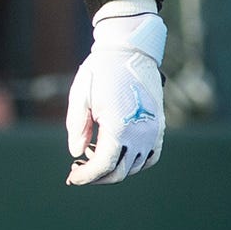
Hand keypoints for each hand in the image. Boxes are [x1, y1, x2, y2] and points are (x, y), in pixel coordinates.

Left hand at [65, 0, 165, 185]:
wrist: (130, 52)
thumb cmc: (101, 71)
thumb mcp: (81, 96)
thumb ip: (77, 127)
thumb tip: (76, 154)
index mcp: (120, 128)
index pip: (104, 165)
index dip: (87, 176)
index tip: (71, 177)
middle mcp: (141, 135)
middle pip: (120, 171)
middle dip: (97, 177)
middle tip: (77, 171)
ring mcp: (153, 133)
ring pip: (135, 166)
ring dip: (113, 168)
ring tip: (91, 155)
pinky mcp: (159, 128)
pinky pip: (149, 157)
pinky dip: (133, 162)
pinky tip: (115, 153)